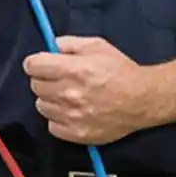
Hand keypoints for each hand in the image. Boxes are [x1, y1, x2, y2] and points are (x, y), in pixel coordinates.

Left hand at [23, 36, 156, 144]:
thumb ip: (70, 43)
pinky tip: (71, 111)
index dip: (35, 63)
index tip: (41, 64)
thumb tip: (51, 46)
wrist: (143, 99)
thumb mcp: (97, 45)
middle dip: (44, 80)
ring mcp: (72, 115)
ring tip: (67, 96)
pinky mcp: (77, 133)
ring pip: (41, 106)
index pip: (33, 66)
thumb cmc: (121, 71)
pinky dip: (58, 119)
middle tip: (59, 79)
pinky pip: (52, 126)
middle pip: (35, 86)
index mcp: (73, 69)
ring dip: (50, 100)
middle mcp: (69, 93)